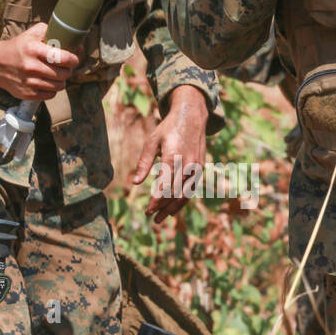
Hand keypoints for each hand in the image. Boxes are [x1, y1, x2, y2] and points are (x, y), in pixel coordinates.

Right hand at [0, 25, 79, 99]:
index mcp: (33, 49)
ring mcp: (29, 82)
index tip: (74, 59)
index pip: (62, 57)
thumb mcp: (32, 34)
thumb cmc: (18, 47)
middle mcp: (31, 66)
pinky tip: (47, 82)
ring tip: (56, 74)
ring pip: (59, 86)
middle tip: (65, 67)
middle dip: (68, 70)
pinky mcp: (28, 94)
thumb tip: (76, 42)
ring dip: (61, 80)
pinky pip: (51, 95)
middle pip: (64, 74)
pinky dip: (52, 89)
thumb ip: (52, 32)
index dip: (73, 59)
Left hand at [132, 85, 208, 221]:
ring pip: (186, 194)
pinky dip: (182, 200)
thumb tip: (135, 182)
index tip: (148, 210)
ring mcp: (196, 167)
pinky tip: (173, 207)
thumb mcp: (152, 141)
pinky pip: (192, 189)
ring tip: (161, 218)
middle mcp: (187, 164)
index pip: (164, 187)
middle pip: (175, 194)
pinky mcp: (200, 168)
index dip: (156, 201)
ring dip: (173, 208)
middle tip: (151, 217)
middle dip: (163, 208)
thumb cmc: (168, 129)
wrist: (191, 116)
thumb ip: (144, 162)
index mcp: (173, 157)